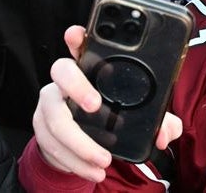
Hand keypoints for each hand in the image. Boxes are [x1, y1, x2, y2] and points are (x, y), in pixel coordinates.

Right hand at [33, 27, 182, 180]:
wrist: (76, 146)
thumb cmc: (109, 119)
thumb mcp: (136, 116)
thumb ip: (157, 122)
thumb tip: (164, 133)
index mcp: (90, 69)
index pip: (81, 45)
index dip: (77, 38)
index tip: (76, 34)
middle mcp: (65, 82)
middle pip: (60, 72)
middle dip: (77, 86)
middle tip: (95, 106)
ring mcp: (50, 104)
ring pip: (54, 117)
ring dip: (79, 144)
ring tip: (103, 161)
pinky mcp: (41, 127)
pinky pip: (51, 144)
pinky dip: (73, 162)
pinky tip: (91, 170)